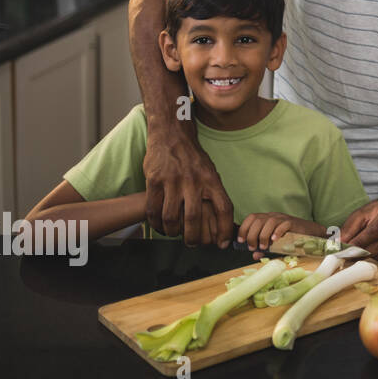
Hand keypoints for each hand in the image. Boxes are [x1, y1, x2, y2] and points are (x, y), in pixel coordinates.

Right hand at [143, 130, 233, 247]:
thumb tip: (222, 219)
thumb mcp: (210, 172)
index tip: (222, 244)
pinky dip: (156, 223)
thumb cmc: (193, 158)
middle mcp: (194, 181)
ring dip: (172, 232)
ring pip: (171, 217)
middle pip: (194, 219)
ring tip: (174, 234)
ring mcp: (173, 180)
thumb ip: (214, 193)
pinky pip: (153, 210)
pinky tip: (159, 226)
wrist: (172, 134)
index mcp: (212, 179)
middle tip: (192, 244)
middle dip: (193, 238)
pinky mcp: (154, 180)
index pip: (224, 208)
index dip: (225, 229)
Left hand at [237, 213, 318, 258]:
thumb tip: (255, 255)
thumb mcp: (275, 243)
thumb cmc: (291, 237)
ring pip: (269, 222)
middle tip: (252, 247)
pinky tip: (275, 240)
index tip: (241, 240)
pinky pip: (283, 225)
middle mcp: (274, 216)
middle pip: (258, 220)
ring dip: (263, 235)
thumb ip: (265, 248)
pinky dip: (277, 232)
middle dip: (252, 235)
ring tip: (263, 246)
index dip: (244, 228)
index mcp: (267, 218)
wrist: (310, 233)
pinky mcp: (293, 223)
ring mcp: (283, 218)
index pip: (251, 217)